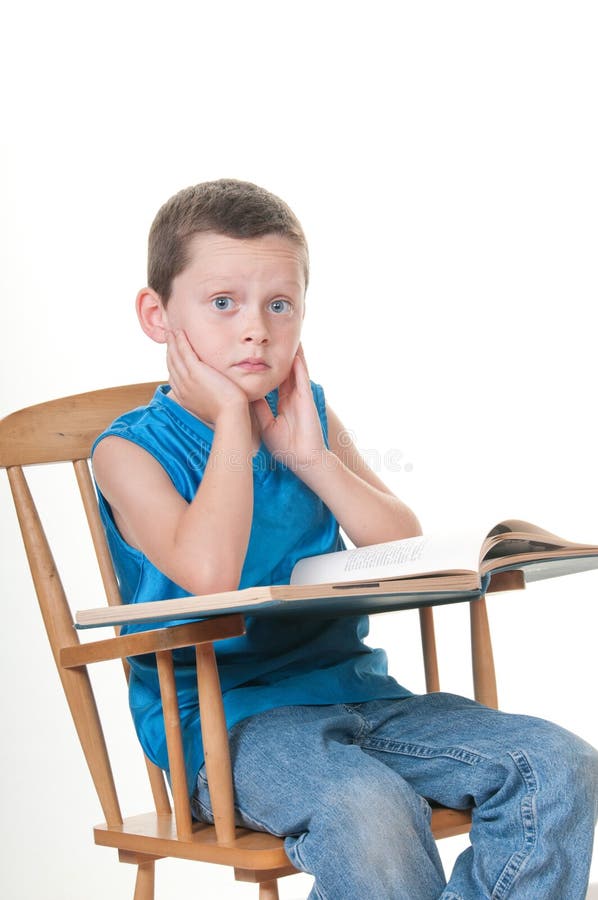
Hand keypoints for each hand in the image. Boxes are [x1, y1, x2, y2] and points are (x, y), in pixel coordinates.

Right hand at [166, 330, 246, 423]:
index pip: (173, 377)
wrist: (230, 413)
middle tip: (167, 337)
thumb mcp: (210, 406)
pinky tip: (179, 332)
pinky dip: (179, 341)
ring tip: (170, 331)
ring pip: (175, 356)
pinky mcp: (195, 371)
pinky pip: (184, 351)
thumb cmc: (227, 412)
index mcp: (184, 397)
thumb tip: (209, 393)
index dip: (171, 363)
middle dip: (168, 350)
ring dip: (171, 342)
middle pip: (171, 365)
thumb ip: (205, 397)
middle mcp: (182, 387)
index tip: (172, 353)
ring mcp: (187, 379)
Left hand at [252, 344, 325, 470]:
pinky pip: (302, 378)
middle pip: (286, 371)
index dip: (269, 369)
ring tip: (289, 337)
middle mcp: (292, 397)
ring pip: (296, 370)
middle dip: (281, 356)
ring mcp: (300, 396)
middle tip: (275, 338)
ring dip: (293, 355)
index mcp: (283, 403)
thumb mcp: (266, 425)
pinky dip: (299, 365)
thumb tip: (246, 395)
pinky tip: (296, 352)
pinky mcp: (306, 398)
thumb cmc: (285, 447)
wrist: (303, 459)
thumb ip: (259, 409)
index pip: (275, 381)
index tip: (259, 356)